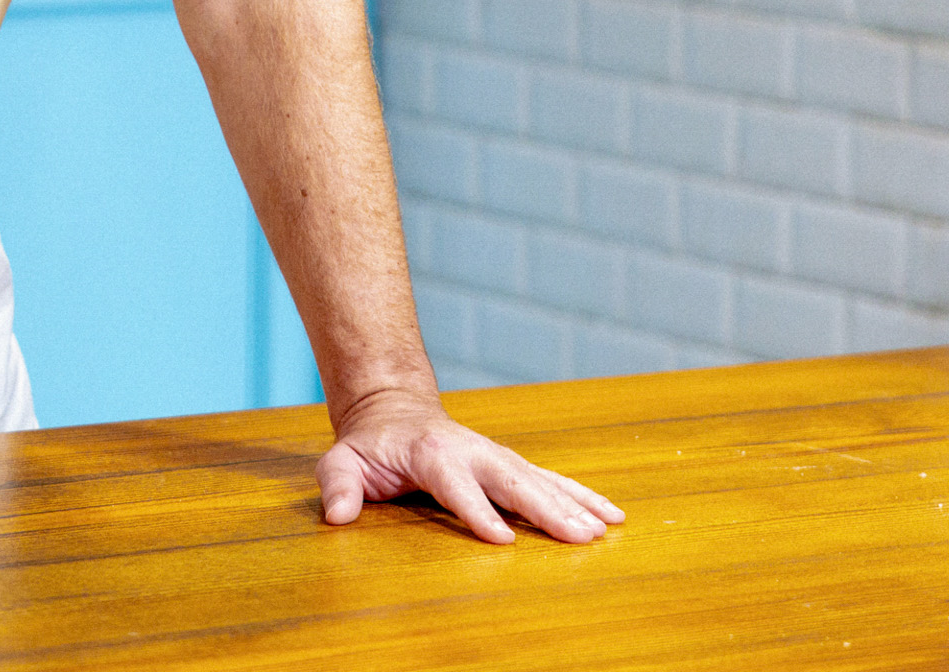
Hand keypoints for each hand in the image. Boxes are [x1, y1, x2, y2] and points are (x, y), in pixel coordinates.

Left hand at [316, 388, 623, 544]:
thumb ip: (338, 485)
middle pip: (511, 480)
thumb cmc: (369, 445)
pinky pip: (550, 479)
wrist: (393, 409)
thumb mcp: (342, 461)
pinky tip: (611, 515)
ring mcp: (494, 456)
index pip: (456, 484)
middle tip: (579, 537)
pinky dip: (581, 495)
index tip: (502, 540)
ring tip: (605, 529)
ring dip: (573, 504)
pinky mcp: (509, 464)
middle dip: (545, 509)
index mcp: (431, 452)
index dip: (477, 511)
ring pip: (539, 479)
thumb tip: (337, 515)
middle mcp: (470, 450)